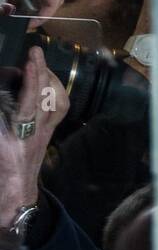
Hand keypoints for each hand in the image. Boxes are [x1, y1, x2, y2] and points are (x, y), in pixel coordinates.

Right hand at [0, 47, 68, 216]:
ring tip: (36, 64)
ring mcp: (45, 133)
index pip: (28, 100)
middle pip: (46, 97)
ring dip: (49, 79)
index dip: (32, 79)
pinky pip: (59, 108)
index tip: (31, 58)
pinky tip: (44, 82)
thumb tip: (8, 89)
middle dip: (41, 72)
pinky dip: (54, 90)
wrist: (12, 196)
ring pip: (58, 101)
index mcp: (14, 135)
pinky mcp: (49, 134)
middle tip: (32, 53)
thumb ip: (1, 108)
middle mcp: (34, 132)